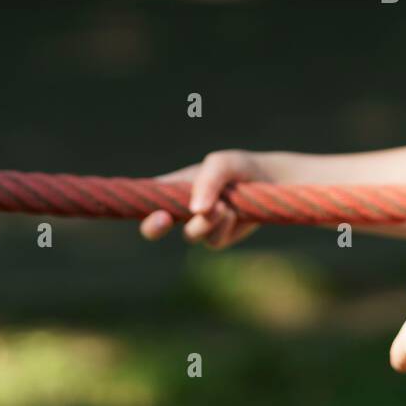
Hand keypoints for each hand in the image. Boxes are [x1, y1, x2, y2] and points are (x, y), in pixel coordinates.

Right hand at [139, 149, 262, 249]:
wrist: (272, 182)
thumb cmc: (240, 167)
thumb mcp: (222, 163)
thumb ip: (207, 181)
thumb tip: (195, 211)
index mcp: (174, 187)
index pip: (144, 198)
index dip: (133, 206)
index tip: (133, 207)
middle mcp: (182, 208)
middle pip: (153, 227)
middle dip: (153, 227)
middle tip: (164, 219)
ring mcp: (200, 225)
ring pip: (190, 235)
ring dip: (205, 222)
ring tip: (223, 205)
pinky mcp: (219, 238)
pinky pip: (212, 241)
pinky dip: (222, 226)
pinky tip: (232, 212)